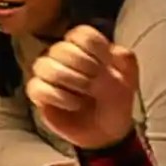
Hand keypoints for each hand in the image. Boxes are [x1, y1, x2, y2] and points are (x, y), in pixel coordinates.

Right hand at [25, 24, 138, 149]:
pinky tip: (72, 104)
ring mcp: (49, 75)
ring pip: (43, 65)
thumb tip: (107, 55)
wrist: (106, 132)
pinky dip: (56, 96)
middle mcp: (63, 57)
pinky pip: (35, 87)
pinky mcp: (40, 94)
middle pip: (60, 48)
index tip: (107, 63)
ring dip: (67, 79)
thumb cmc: (114, 102)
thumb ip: (124, 61)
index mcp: (86, 47)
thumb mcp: (130, 79)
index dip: (93, 47)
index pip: (80, 33)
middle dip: (81, 65)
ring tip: (84, 93)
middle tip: (95, 82)